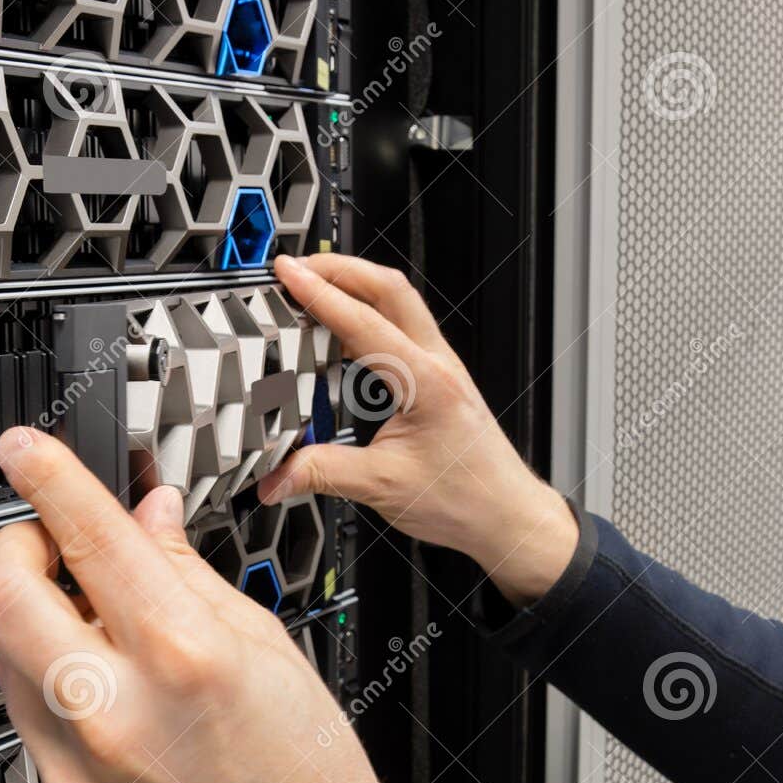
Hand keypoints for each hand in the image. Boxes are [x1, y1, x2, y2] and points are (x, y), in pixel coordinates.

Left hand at [0, 427, 420, 782]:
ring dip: (33, 614)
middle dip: (13, 545)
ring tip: (91, 617)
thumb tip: (147, 518)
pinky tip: (103, 683)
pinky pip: (28, 714)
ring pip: (4, 653)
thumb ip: (191, 575)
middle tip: (46, 539)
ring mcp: (79, 764)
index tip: (25, 449)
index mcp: (184, 654)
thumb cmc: (311, 781)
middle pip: (1, 591)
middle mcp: (117, 709)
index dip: (47, 476)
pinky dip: (52, 677)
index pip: (90, 536)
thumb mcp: (270, 650)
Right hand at [261, 253, 577, 604]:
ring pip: (399, 304)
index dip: (320, 294)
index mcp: (426, 382)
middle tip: (298, 266)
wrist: (507, 516)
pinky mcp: (439, 380)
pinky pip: (402, 330)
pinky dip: (368, 316)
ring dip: (356, 287)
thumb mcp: (383, 486)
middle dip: (341, 268)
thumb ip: (323, 474)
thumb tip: (275, 476)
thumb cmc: (468, 499)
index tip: (288, 274)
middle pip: (390, 289)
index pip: (363, 322)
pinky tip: (345, 331)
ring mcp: (442, 368)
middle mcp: (438, 365)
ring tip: (316, 288)